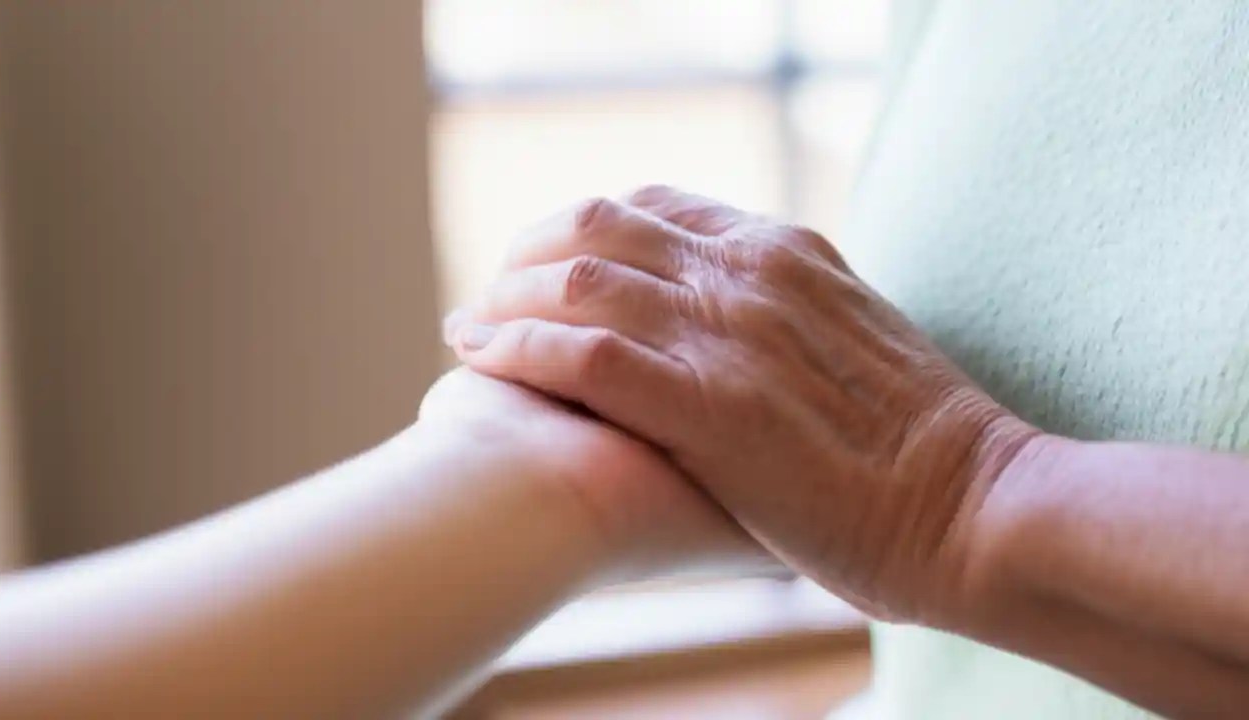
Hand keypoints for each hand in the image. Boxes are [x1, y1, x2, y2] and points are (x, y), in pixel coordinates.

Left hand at [444, 186, 1038, 625]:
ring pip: (577, 280)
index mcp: (784, 252)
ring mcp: (730, 335)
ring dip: (506, 299)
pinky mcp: (712, 406)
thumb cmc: (917, 450)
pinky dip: (520, 348)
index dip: (577, 231)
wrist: (977, 509)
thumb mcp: (850, 341)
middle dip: (525, 253)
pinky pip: (585, 354)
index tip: (542, 268)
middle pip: (598, 225)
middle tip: (490, 297)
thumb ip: (783, 317)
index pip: (650, 206)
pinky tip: (483, 359)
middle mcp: (750, 274)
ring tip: (469, 330)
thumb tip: (723, 330)